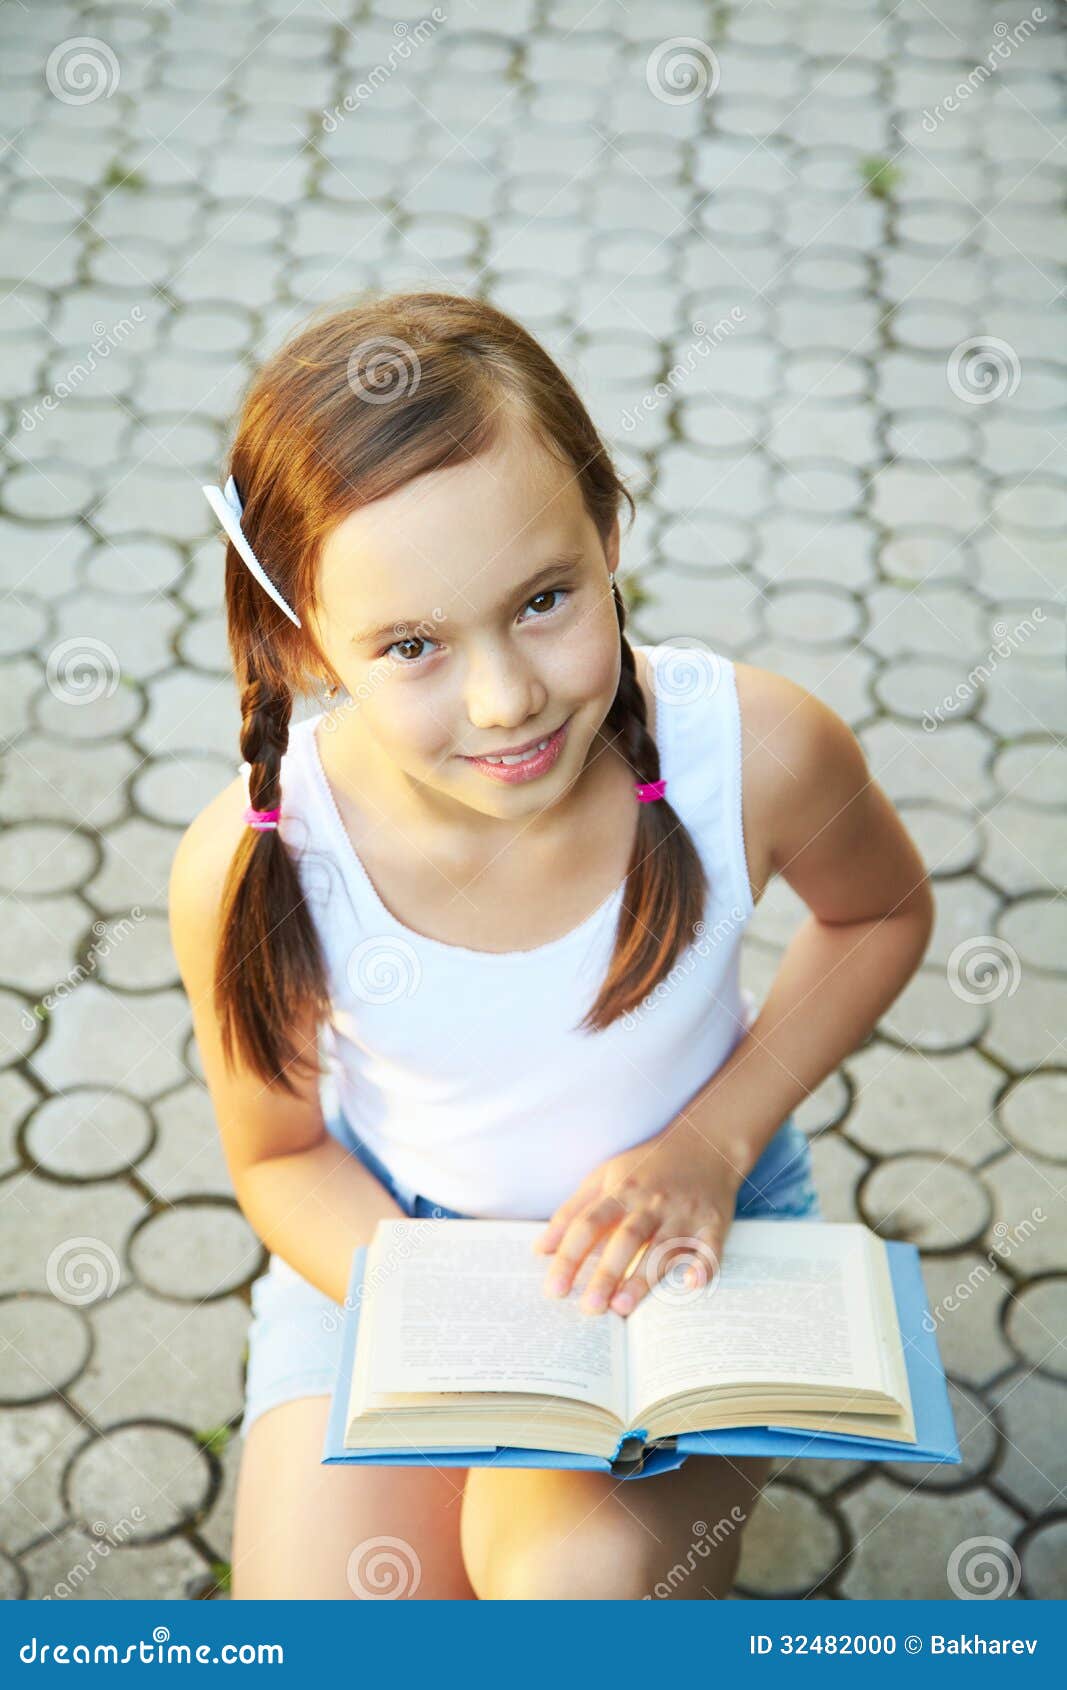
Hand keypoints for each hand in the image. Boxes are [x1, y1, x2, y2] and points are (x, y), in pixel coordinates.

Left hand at [532, 1122, 743, 1316]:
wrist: (704, 1143)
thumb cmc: (646, 1166)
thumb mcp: (604, 1176)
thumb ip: (572, 1211)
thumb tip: (540, 1249)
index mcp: (622, 1190)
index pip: (589, 1224)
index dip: (570, 1256)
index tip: (554, 1289)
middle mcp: (652, 1202)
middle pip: (626, 1239)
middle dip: (606, 1274)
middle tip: (588, 1309)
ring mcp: (684, 1213)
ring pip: (662, 1248)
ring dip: (643, 1279)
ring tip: (621, 1309)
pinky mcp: (714, 1223)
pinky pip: (711, 1247)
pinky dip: (703, 1266)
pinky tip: (691, 1284)